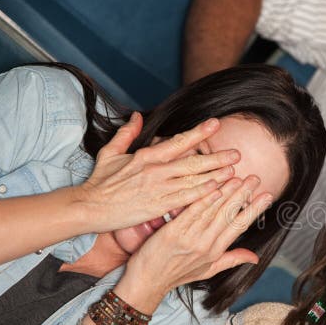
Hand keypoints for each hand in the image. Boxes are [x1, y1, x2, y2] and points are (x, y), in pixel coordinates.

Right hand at [75, 113, 239, 232]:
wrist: (88, 207)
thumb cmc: (99, 182)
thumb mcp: (110, 153)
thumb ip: (127, 134)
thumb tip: (137, 116)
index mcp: (147, 156)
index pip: (178, 142)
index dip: (198, 133)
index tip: (215, 124)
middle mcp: (156, 171)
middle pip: (192, 162)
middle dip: (216, 157)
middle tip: (237, 153)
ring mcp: (158, 189)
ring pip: (193, 181)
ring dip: (215, 176)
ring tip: (233, 171)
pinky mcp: (158, 206)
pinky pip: (185, 199)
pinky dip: (201, 194)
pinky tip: (215, 190)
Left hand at [125, 174, 272, 301]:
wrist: (147, 283)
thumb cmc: (175, 275)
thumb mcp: (208, 270)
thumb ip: (232, 259)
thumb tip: (255, 257)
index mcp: (215, 251)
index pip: (239, 226)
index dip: (254, 210)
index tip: (267, 196)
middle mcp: (206, 245)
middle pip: (229, 215)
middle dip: (244, 195)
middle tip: (255, 178)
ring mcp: (190, 238)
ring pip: (213, 211)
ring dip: (227, 192)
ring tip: (239, 177)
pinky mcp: (173, 233)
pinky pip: (192, 212)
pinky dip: (204, 199)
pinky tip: (214, 186)